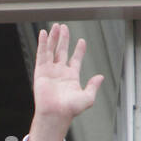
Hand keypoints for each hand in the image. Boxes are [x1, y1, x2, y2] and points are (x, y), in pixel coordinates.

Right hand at [27, 24, 104, 140]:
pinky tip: (43, 33)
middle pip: (62, 51)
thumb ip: (93, 86)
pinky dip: (42, 43)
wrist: (56, 114)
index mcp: (71, 77)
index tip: (81, 41)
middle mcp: (60, 72)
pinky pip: (41, 54)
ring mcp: (50, 71)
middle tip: (64, 27)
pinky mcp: (40, 71)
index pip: (75, 60)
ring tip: (55, 26)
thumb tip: (100, 77)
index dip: (79, 50)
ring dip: (53, 38)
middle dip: (63, 39)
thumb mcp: (88, 98)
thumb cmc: (70, 109)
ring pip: (51, 50)